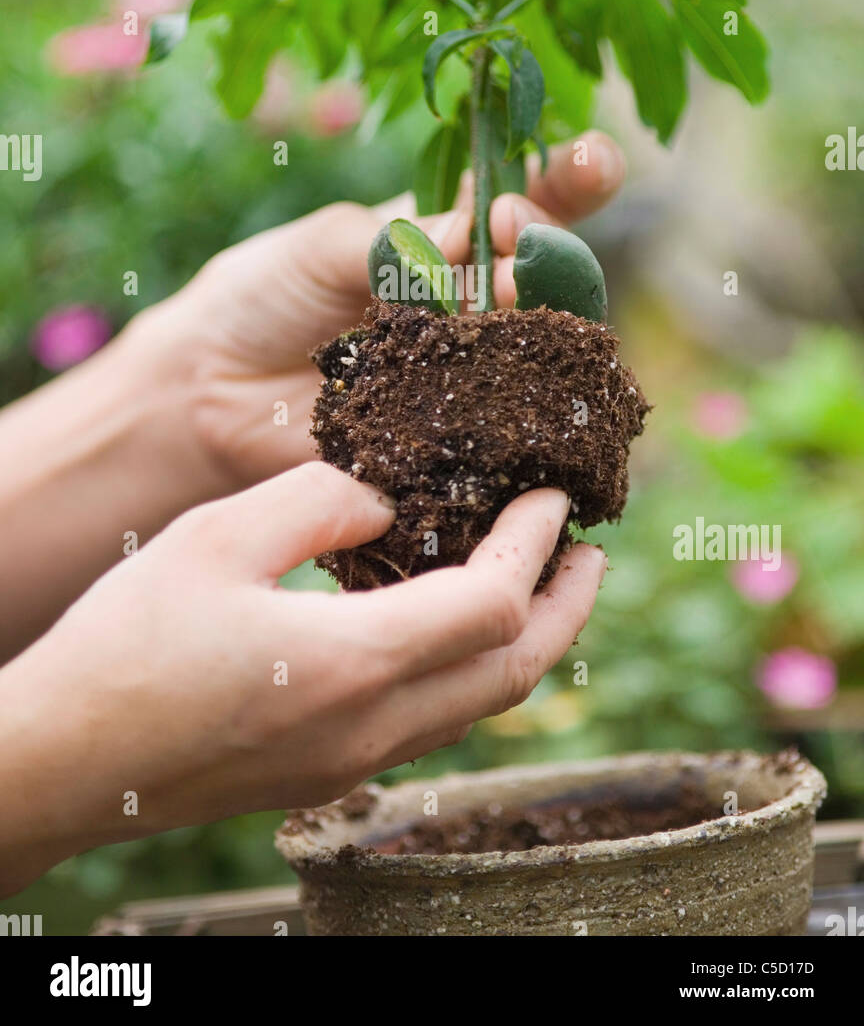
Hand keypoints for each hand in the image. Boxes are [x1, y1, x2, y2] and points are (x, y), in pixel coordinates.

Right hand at [0, 465, 605, 892]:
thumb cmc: (127, 645)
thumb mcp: (216, 539)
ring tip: (545, 585)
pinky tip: (454, 627)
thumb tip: (383, 499)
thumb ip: (315, 503)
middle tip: (592, 552)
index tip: (551, 495)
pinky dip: (474, 668)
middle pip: (515, 672)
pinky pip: (435, 722)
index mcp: (352, 662)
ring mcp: (353, 761)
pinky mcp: (328, 771)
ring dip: (529, 642)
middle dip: (570, 608)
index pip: (495, 603)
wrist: (65, 762)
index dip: (537, 543)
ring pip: (480, 706)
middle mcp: (371, 727)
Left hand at [168, 130, 624, 485]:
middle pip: (552, 273)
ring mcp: (472, 374)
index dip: (569, 178)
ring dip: (540, 322)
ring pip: (542, 350)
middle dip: (553, 245)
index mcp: (447, 239)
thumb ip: (395, 241)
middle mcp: (474, 305)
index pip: (525, 198)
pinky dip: (519, 409)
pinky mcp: (456, 438)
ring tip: (505, 301)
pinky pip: (503, 427)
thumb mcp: (322, 245)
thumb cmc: (263, 295)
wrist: (209, 391)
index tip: (597, 162)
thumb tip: (475, 234)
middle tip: (516, 237)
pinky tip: (518, 390)